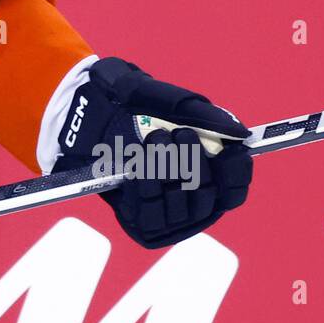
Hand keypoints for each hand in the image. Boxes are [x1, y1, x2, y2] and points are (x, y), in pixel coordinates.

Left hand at [52, 57, 252, 248]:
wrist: (83, 110)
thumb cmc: (129, 103)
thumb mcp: (165, 99)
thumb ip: (203, 113)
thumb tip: (240, 133)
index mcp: (207, 173)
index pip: (235, 188)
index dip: (237, 172)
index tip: (230, 150)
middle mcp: (190, 199)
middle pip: (211, 196)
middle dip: (196, 162)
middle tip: (179, 133)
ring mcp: (166, 216)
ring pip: (182, 207)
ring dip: (169, 170)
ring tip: (154, 139)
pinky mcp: (140, 223)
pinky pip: (152, 215)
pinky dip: (148, 187)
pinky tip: (138, 165)